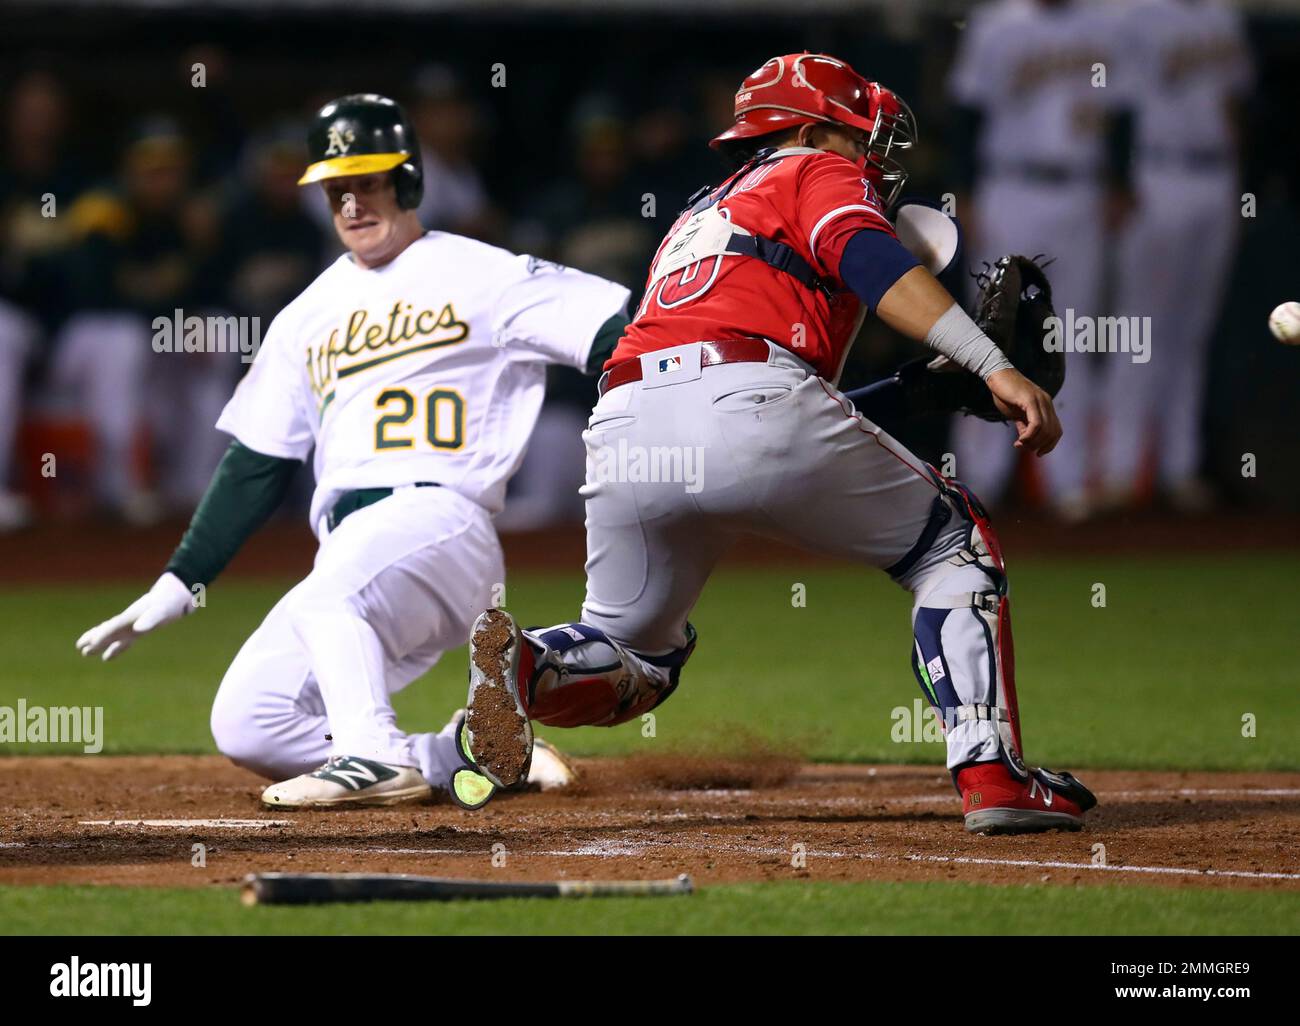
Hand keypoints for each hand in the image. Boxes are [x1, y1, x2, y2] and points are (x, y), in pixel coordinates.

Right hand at [75, 572, 196, 660]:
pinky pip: (123, 640)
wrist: (175, 594)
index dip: (102, 636)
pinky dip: (115, 648)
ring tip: (85, 651)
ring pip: (112, 636)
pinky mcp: (138, 629)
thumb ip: (150, 619)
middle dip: (93, 639)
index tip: (89, 645)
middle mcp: (128, 621)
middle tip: (79, 647)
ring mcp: (132, 625)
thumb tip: (138, 629)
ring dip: (99, 643)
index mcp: (131, 616)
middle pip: (107, 631)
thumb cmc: (168, 602)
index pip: (113, 627)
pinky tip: (107, 656)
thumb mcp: (161, 611)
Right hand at [986, 368, 1061, 455]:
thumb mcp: (1015, 412)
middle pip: (1053, 432)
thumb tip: (1026, 438)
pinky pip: (1036, 423)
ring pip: (1046, 430)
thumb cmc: (1004, 393)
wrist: (997, 374)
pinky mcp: (1030, 400)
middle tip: (1022, 447)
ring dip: (1033, 442)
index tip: (1037, 453)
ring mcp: (1040, 400)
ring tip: (1019, 444)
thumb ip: (1023, 424)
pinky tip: (1020, 439)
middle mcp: (1046, 403)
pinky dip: (1030, 435)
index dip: (1049, 445)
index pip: (1056, 430)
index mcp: (1046, 406)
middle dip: (1039, 445)